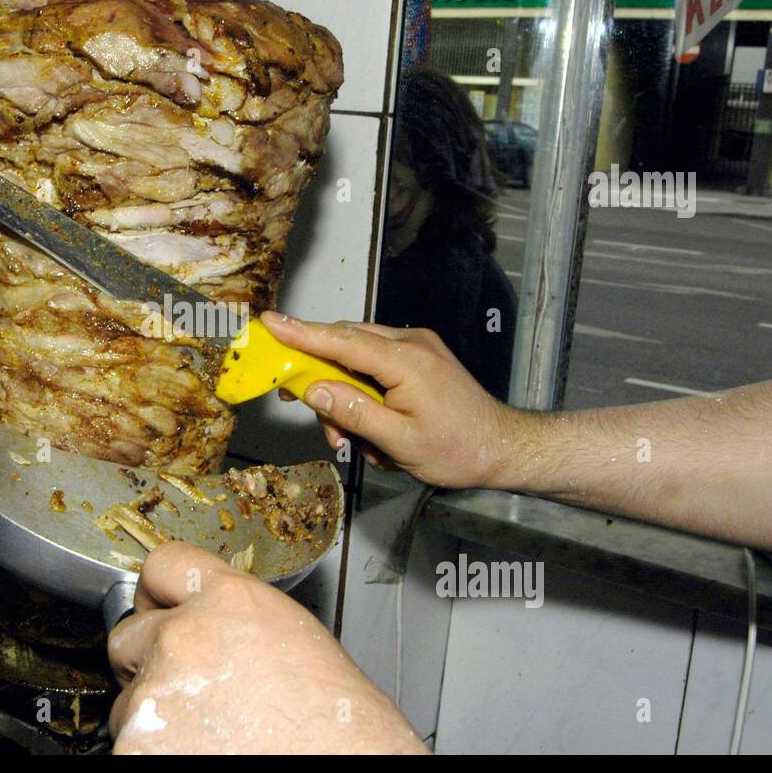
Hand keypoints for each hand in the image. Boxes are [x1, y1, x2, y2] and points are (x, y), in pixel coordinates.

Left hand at [107, 541, 426, 754]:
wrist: (344, 770)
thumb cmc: (339, 729)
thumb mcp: (298, 640)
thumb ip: (242, 622)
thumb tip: (222, 633)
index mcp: (232, 600)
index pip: (164, 566)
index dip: (161, 595)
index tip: (161, 610)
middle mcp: (186, 635)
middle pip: (130, 633)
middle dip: (148, 659)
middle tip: (186, 689)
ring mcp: (156, 690)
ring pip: (127, 697)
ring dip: (154, 713)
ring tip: (208, 733)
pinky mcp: (139, 741)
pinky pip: (129, 741)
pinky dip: (154, 749)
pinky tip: (199, 752)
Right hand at [261, 311, 523, 488]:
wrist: (502, 448)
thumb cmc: (457, 450)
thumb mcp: (398, 442)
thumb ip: (353, 412)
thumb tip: (314, 388)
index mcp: (406, 361)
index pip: (342, 341)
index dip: (301, 332)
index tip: (269, 322)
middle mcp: (410, 343)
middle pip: (344, 345)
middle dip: (320, 378)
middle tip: (298, 404)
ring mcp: (417, 347)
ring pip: (357, 357)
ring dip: (343, 394)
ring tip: (350, 438)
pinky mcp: (420, 357)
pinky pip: (375, 365)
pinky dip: (363, 392)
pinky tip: (369, 428)